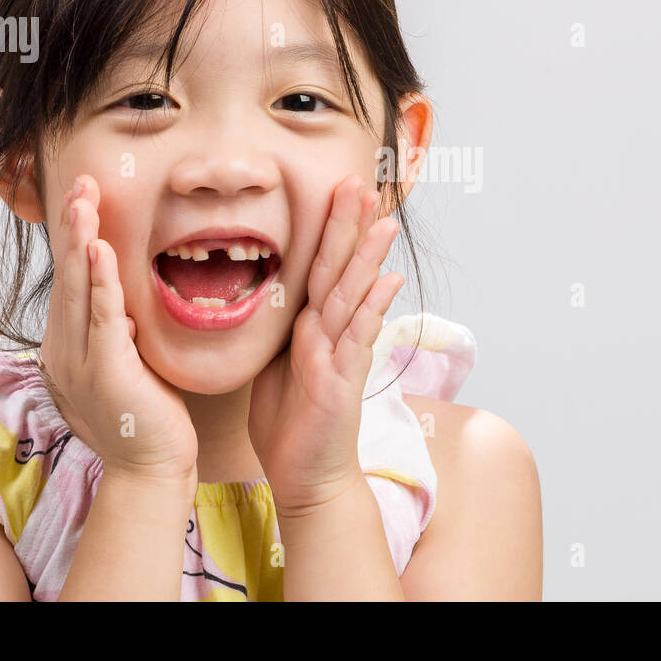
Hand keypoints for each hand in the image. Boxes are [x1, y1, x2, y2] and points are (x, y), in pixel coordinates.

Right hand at [39, 174, 198, 483]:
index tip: (83, 197)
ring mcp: (79, 361)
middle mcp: (63, 349)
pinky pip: (102, 317)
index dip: (74, 237)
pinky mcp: (106, 371)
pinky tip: (99, 251)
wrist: (150, 468)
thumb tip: (124, 296)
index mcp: (67, 346)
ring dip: (81, 239)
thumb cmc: (144, 416)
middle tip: (80, 182)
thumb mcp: (126, 362)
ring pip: (77, 288)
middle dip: (73, 226)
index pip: (68, 280)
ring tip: (83, 200)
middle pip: (66, 275)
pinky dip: (99, 282)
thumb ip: (119, 329)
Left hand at [248, 174, 404, 516]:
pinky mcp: (344, 380)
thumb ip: (280, 332)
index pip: (319, 267)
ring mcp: (341, 354)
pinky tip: (388, 282)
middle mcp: (330, 333)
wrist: (306, 476)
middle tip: (363, 183)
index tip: (336, 189)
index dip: (328, 229)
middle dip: (351, 227)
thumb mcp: (272, 366)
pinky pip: (359, 337)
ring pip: (352, 295)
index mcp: (310, 326)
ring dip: (367, 257)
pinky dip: (372, 309)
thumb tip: (277, 301)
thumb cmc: (290, 425)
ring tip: (384, 220)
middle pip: (339, 270)